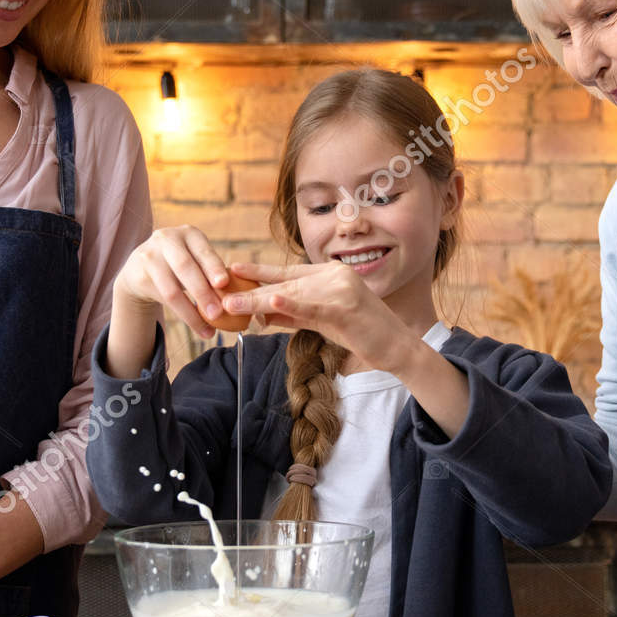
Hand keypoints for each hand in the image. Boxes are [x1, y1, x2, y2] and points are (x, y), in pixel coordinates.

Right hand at [113, 225, 232, 339]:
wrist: (139, 269)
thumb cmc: (180, 265)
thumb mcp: (196, 260)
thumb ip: (211, 272)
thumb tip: (235, 299)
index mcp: (188, 233)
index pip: (202, 250)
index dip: (213, 266)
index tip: (224, 283)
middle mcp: (166, 239)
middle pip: (185, 267)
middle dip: (203, 292)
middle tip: (218, 313)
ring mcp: (149, 256)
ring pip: (172, 289)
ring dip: (193, 312)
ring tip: (210, 328)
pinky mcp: (139, 275)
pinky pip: (164, 300)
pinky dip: (183, 316)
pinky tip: (197, 327)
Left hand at [224, 261, 416, 372]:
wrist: (396, 347)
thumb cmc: (361, 333)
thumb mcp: (321, 321)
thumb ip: (293, 314)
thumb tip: (262, 313)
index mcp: (330, 273)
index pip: (288, 272)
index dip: (258, 271)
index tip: (233, 269)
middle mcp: (335, 275)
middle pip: (283, 283)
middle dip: (250, 289)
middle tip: (220, 292)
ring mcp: (341, 290)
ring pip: (291, 294)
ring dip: (258, 299)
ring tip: (230, 303)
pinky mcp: (346, 308)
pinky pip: (312, 306)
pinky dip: (290, 304)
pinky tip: (269, 301)